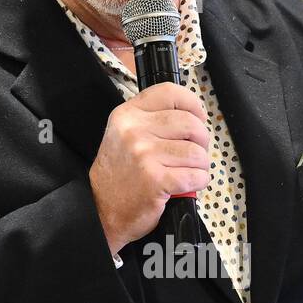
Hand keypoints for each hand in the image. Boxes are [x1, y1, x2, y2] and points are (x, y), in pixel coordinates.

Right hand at [89, 82, 210, 254]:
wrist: (101, 209)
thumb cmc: (119, 174)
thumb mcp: (123, 134)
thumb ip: (151, 119)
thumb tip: (192, 115)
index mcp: (127, 114)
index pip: (169, 93)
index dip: (192, 104)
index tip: (199, 117)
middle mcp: (134, 131)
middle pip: (190, 123)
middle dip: (201, 140)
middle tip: (195, 153)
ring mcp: (144, 155)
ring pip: (196, 152)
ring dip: (201, 165)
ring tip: (189, 171)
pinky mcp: (156, 180)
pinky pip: (195, 176)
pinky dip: (199, 181)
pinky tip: (188, 184)